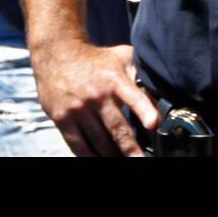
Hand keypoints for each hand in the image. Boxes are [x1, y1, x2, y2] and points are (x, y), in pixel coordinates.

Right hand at [32, 38, 157, 156]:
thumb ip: (139, 73)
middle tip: (142, 160)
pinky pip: (78, 145)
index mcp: (115, 79)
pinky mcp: (63, 120)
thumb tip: (159, 90)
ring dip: (113, 156)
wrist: (58, 54)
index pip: (133, 97)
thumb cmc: (96, 59)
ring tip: (126, 162)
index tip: (153, 124)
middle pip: (117, 128)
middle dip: (131, 149)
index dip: (144, 111)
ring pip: (99, 141)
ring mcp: (79, 110)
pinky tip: (100, 160)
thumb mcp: (121, 57)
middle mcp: (97, 96)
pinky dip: (90, 156)